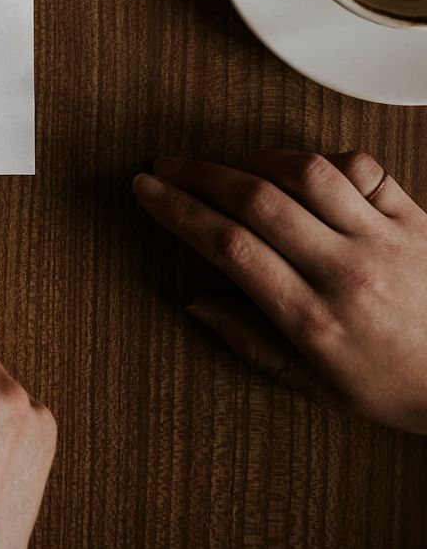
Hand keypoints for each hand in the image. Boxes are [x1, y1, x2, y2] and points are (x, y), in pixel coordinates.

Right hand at [133, 149, 426, 432]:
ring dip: (257, 160)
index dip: (178, 210)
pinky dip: (322, 160)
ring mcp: (384, 241)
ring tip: (232, 168)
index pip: (229, 246)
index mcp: (314, 321)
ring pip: (306, 173)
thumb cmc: (394, 388)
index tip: (148, 191)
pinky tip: (300, 173)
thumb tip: (195, 303)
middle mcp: (347, 274)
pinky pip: (361, 167)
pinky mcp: (415, 217)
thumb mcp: (315, 386)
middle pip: (257, 200)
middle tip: (168, 166)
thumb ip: (251, 342)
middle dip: (199, 174)